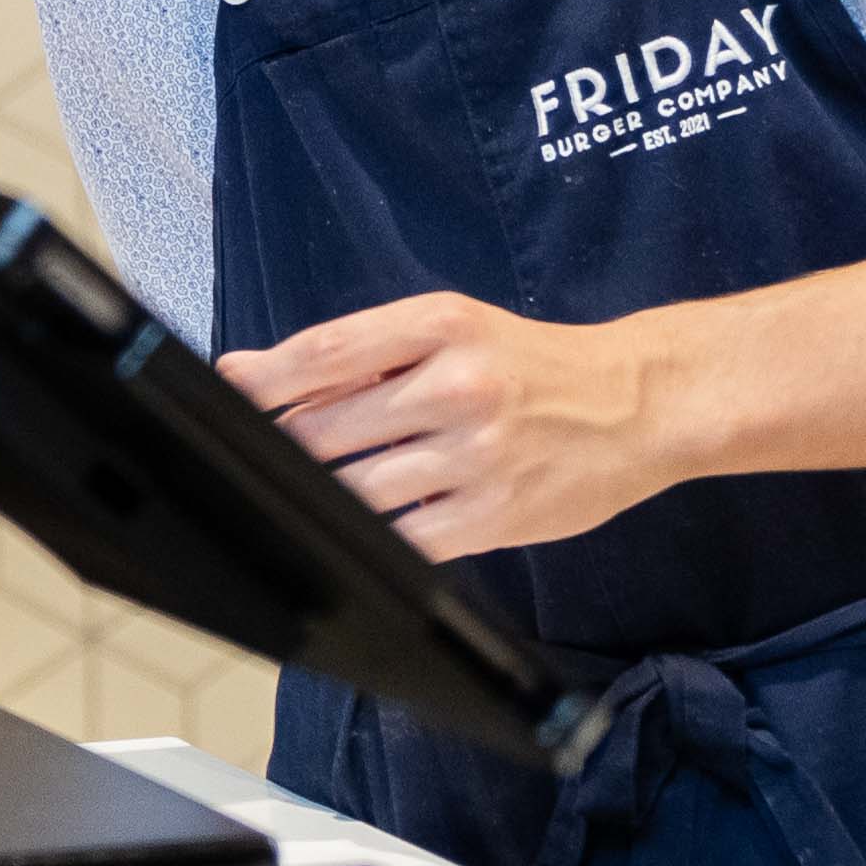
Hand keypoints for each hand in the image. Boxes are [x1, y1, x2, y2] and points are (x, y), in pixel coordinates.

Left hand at [216, 293, 694, 564]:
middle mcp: (458, 386)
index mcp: (441, 326)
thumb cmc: (532, 365)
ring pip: (358, 489)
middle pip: (328, 427)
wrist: (641, 402)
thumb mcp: (453, 329)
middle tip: (257, 455)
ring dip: (322, 494)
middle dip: (282, 446)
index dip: (262, 380)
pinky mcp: (498, 514)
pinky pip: (407, 539)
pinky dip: (374, 536)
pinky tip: (362, 528)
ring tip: (309, 491)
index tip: (224, 395)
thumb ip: (360, 351)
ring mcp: (478, 455)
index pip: (324, 353)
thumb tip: (251, 370)